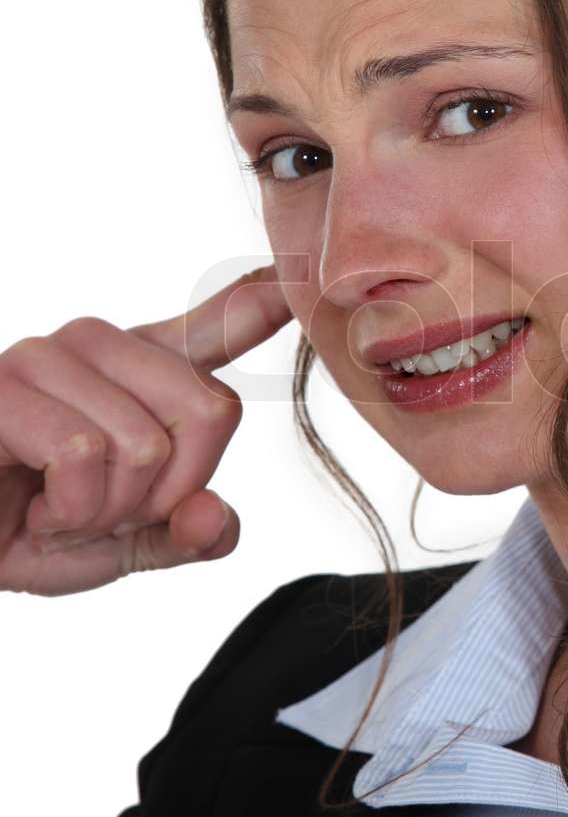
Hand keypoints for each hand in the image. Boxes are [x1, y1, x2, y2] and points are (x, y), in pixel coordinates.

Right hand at [0, 266, 293, 595]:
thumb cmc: (24, 530)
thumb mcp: (126, 543)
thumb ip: (191, 534)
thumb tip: (217, 518)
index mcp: (140, 371)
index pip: (214, 326)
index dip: (257, 302)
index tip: (291, 273)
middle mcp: (99, 346)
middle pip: (211, 410)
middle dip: (169, 491)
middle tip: (104, 507)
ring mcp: (45, 356)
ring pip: (146, 444)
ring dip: (105, 508)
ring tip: (56, 504)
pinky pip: (82, 452)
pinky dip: (66, 506)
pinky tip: (28, 505)